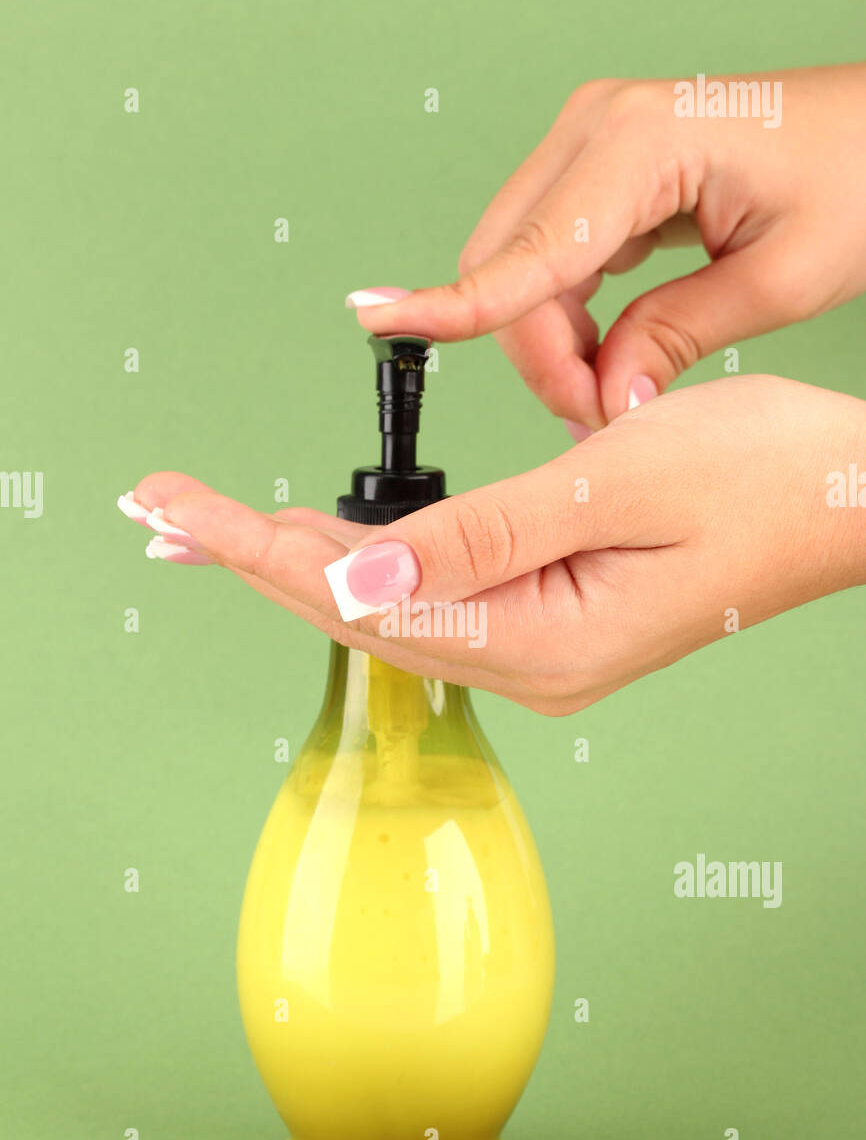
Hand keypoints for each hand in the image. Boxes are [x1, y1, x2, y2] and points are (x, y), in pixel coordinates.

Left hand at [125, 377, 865, 714]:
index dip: (256, 549)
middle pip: (362, 608)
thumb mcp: (617, 487)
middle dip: (253, 557)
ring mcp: (543, 646)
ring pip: (393, 604)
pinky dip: (370, 562)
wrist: (852, 501)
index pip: (363, 595)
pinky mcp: (556, 620)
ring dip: (301, 560)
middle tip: (161, 513)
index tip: (174, 512)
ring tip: (214, 526)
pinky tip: (328, 547)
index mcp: (542, 638)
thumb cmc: (764, 480)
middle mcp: (531, 659)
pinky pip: (438, 596)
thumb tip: (355, 572)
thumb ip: (482, 537)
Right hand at [345, 66, 865, 434]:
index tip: (381, 322)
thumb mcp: (782, 278)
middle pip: (504, 264)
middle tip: (599, 416)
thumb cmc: (859, 180)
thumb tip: (608, 399)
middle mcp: (600, 130)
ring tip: (616, 390)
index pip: (527, 249)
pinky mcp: (600, 172)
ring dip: (548, 343)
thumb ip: (677, 339)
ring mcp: (594, 146)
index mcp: (642, 141)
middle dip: (534, 355)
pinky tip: (607, 353)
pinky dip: (562, 317)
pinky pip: (546, 257)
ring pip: (516, 267)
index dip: (455, 303)